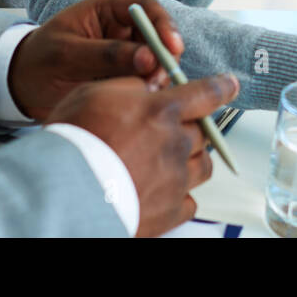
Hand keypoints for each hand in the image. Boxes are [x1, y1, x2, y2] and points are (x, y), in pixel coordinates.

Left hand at [8, 0, 181, 120]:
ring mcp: (125, 55)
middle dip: (164, 57)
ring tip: (144, 93)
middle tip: (158, 80)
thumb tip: (148, 59)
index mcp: (107, 10)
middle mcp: (121, 30)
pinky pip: (145, 82)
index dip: (164, 25)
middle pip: (159, 37)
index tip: (172, 48)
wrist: (20, 86)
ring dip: (157, 77)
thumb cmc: (38, 60)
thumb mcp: (66, 54)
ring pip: (156, 62)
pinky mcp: (123, 78)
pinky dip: (147, 92)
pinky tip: (138, 102)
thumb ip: (106, 55)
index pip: (146, 9)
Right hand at [49, 73, 239, 236]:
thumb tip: (150, 84)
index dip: (222, 87)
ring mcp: (176, 180)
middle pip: (203, 132)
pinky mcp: (170, 212)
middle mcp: (176, 144)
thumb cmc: (74, 142)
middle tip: (171, 132)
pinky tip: (161, 192)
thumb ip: (130, 85)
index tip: (230, 85)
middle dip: (193, 129)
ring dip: (192, 161)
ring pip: (203, 166)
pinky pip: (190, 202)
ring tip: (166, 163)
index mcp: (162, 111)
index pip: (205, 93)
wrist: (66, 193)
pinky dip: (180, 196)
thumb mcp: (94, 94)